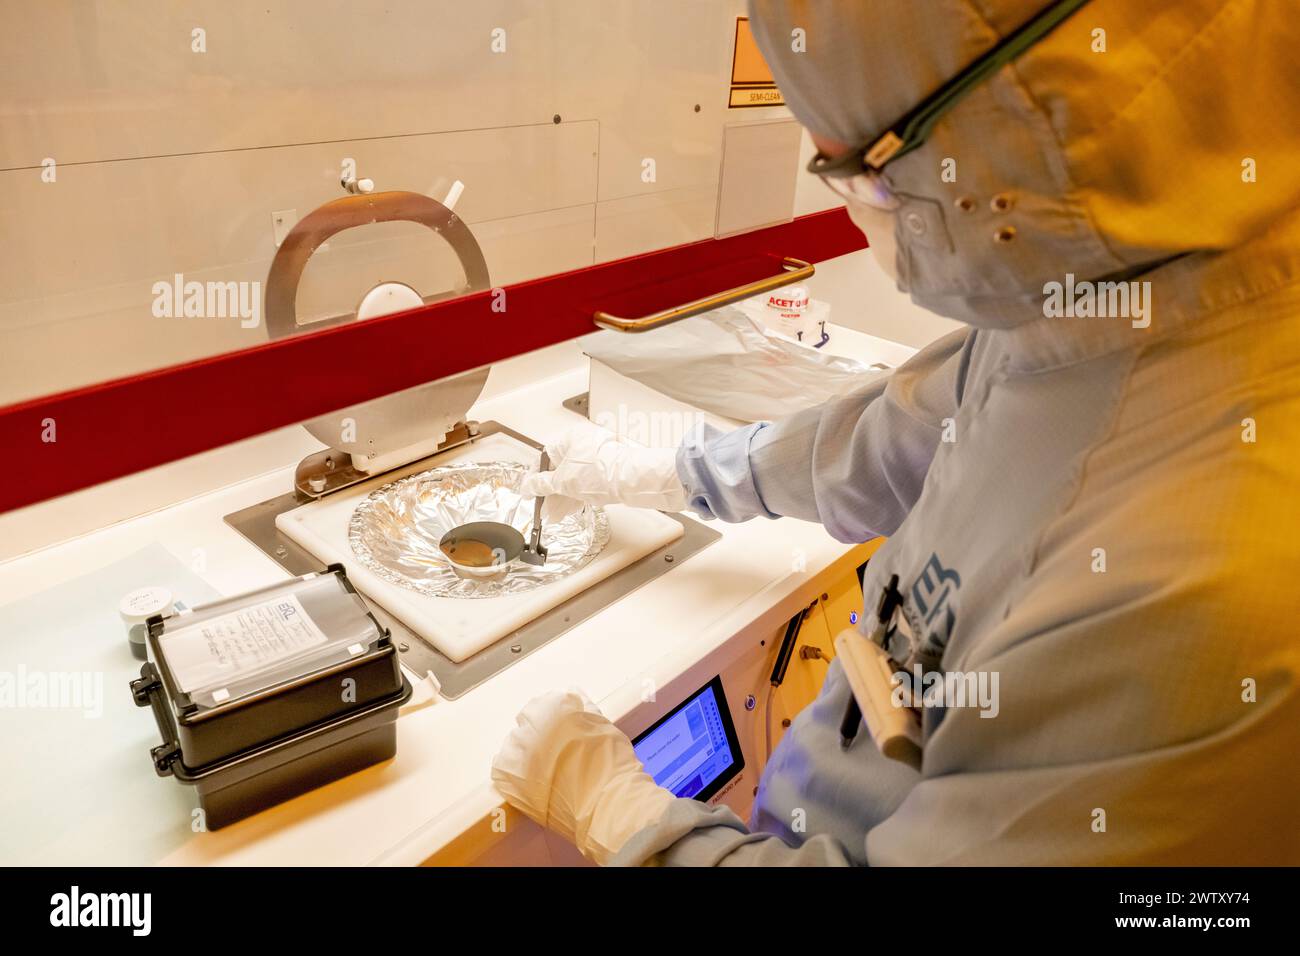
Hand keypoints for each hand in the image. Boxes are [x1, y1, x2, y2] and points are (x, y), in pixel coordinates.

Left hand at [491, 689, 675, 864]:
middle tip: (557, 756)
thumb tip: (573, 694)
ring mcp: (517, 750)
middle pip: (527, 725)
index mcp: (552, 706)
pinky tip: (532, 784)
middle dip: (539, 737)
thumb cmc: (609, 764)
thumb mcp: (601, 724)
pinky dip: (514, 776)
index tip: (561, 735)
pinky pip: (503, 771)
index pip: (542, 705)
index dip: (553, 722)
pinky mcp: (509, 776)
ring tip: (546, 773)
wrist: (605, 802)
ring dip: (525, 756)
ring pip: (513, 747)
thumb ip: (582, 706)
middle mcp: (530, 724)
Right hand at [521, 425, 686, 511]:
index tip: (528, 491)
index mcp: (570, 438)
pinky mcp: (607, 471)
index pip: (544, 456)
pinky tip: (569, 510)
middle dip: (549, 492)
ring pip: (573, 478)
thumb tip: (529, 486)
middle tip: (542, 507)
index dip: (533, 476)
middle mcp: (583, 444)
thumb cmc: (602, 472)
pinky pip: (585, 482)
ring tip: (554, 514)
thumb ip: (543, 484)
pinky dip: (576, 495)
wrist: (632, 480)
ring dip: (561, 497)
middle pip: (559, 469)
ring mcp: (596, 457)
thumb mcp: (563, 481)